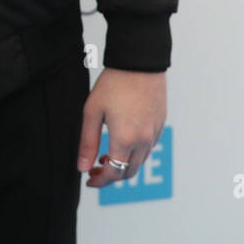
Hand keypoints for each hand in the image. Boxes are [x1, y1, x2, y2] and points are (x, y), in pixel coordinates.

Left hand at [77, 68, 165, 186]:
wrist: (139, 62)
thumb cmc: (114, 82)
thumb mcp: (92, 111)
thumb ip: (87, 142)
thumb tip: (82, 167)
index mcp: (124, 139)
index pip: (113, 173)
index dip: (100, 181)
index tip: (89, 179)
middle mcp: (143, 140)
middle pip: (128, 172)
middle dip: (111, 176)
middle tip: (96, 168)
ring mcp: (154, 133)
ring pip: (140, 162)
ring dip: (124, 165)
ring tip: (107, 154)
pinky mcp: (160, 124)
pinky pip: (149, 148)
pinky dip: (135, 153)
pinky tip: (124, 141)